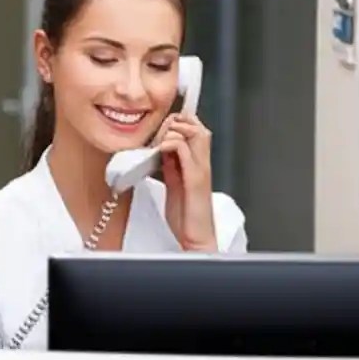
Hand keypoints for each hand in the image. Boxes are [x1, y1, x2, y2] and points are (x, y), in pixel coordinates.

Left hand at [153, 113, 217, 250]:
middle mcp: (202, 162)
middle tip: (156, 136)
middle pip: (195, 124)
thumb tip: (160, 147)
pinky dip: (170, 144)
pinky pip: (185, 150)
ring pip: (194, 131)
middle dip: (173, 122)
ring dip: (172, 131)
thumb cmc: (186, 215)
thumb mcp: (174, 182)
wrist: (195, 238)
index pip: (193, 126)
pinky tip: (158, 151)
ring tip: (157, 144)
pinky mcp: (196, 179)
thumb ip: (171, 164)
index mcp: (196, 162)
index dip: (176, 121)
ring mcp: (201, 168)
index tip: (158, 129)